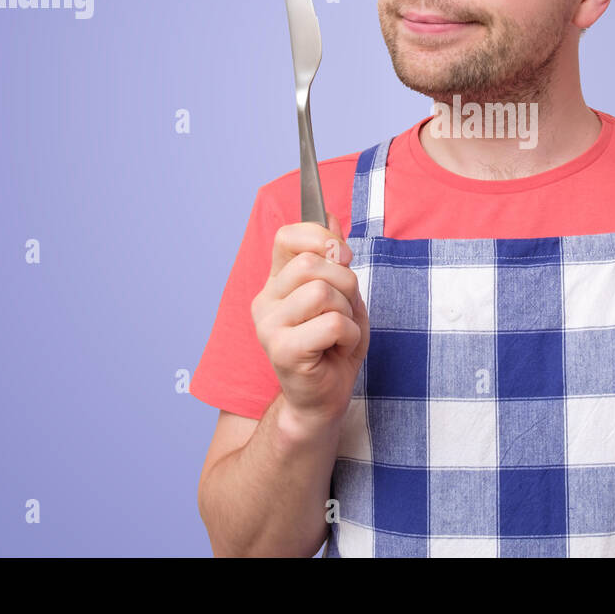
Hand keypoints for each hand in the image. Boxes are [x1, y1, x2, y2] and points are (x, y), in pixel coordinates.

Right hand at [252, 211, 369, 430]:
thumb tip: (329, 215)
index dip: (320, 237)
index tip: (341, 256)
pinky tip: (339, 349)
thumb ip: (333, 257)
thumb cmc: (334, 345)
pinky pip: (330, 324)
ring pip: (322, 292)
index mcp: (277, 282)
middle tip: (346, 309)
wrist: (324, 398)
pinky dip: (349, 335)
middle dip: (345, 282)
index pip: (287, 236)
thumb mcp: (341, 293)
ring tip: (341, 333)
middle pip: (310, 264)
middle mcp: (265, 301)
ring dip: (347, 313)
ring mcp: (268, 326)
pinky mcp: (281, 351)